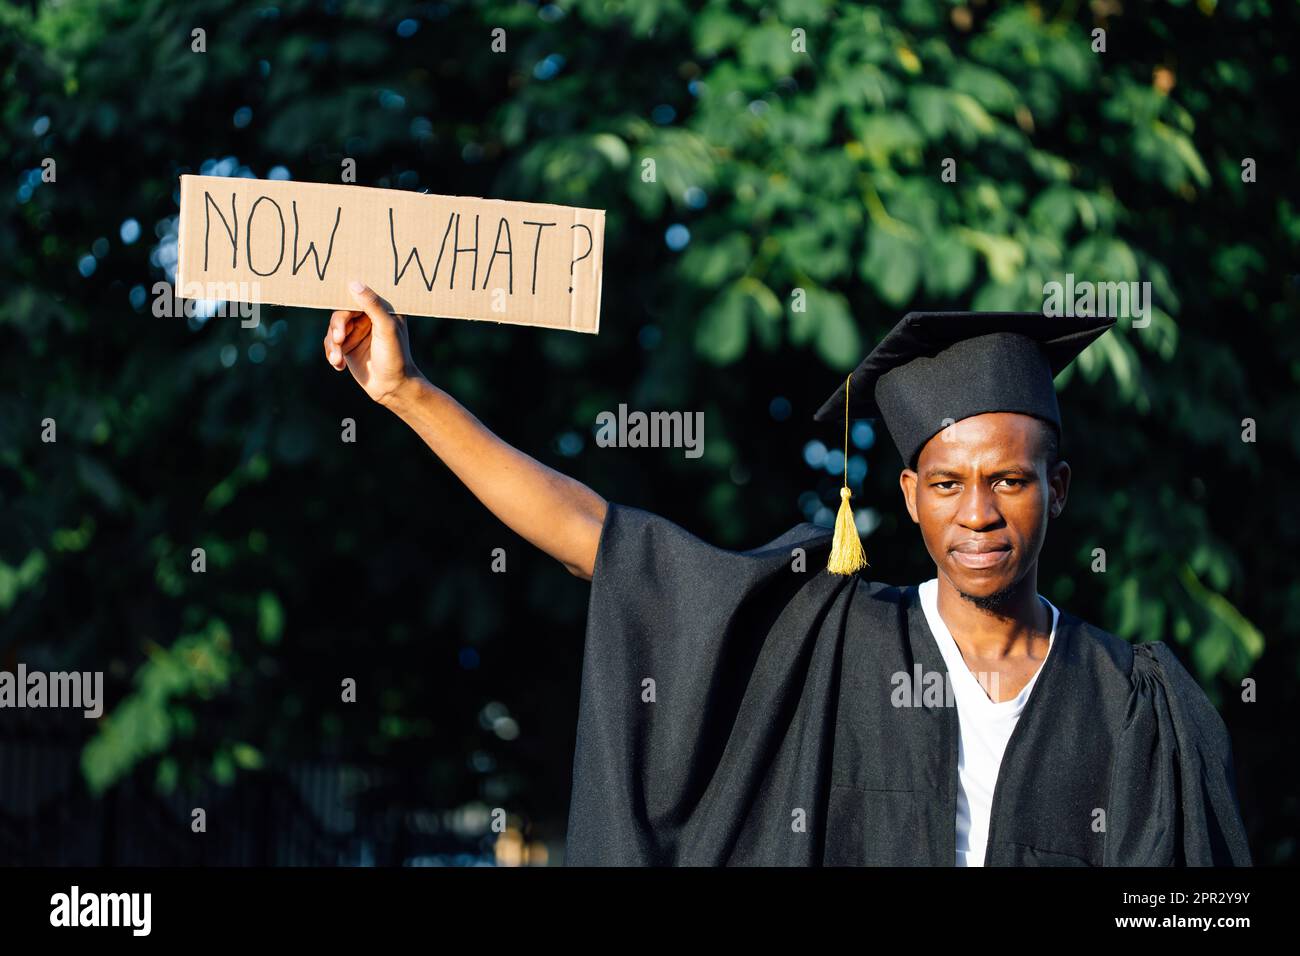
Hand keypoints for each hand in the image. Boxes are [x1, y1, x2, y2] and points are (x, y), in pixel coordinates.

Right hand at [323, 281, 424, 405]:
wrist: (393, 387)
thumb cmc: (396, 356)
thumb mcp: (386, 327)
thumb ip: (372, 305)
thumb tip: (354, 283)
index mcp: (382, 308)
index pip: (358, 296)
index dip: (345, 298)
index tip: (334, 299)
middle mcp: (368, 318)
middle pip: (341, 313)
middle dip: (337, 327)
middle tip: (339, 339)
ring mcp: (357, 332)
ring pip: (333, 329)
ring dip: (333, 344)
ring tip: (337, 359)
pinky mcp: (348, 347)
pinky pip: (331, 344)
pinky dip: (332, 354)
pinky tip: (338, 366)